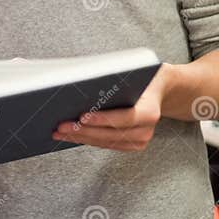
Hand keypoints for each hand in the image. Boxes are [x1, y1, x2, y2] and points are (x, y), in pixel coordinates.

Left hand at [52, 65, 168, 151]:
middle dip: (84, 131)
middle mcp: (147, 130)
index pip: (125, 118)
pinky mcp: (132, 145)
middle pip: (111, 134)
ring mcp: (140, 140)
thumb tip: (83, 80)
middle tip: (62, 126)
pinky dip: (88, 140)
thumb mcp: (134, 72)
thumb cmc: (142, 77)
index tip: (82, 117)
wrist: (159, 89)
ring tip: (60, 132)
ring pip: (106, 142)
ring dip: (81, 137)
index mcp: (150, 112)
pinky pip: (107, 144)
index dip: (102, 119)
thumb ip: (114, 78)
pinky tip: (71, 135)